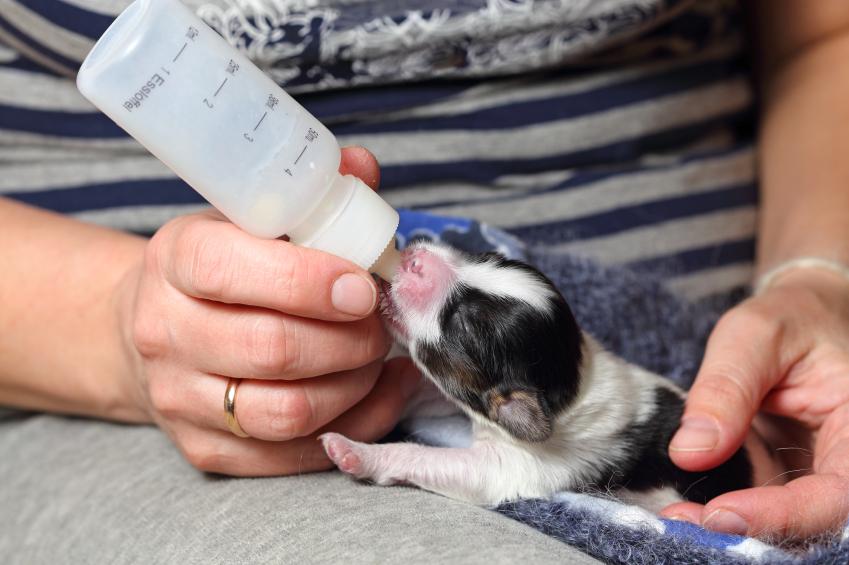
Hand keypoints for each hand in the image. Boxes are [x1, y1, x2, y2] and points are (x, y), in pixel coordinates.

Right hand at [116, 147, 419, 475]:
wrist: (153, 328)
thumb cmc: (222, 268)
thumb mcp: (250, 217)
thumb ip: (310, 194)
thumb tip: (364, 169)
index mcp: (176, 259)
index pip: (233, 272)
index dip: (309, 282)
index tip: (362, 286)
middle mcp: (166, 332)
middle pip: (272, 349)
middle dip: (350, 339)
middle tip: (381, 323)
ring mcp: (179, 398)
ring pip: (285, 412)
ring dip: (354, 386)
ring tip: (376, 356)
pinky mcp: (203, 449)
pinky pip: (290, 456)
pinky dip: (353, 425)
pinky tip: (378, 393)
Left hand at [661, 267, 848, 538]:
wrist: (799, 319)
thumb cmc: (787, 319)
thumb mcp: (753, 336)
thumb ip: (726, 389)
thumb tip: (689, 453)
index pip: (835, 494)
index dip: (781, 514)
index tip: (720, 512)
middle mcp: (847, 460)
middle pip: (813, 520)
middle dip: (750, 529)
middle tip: (683, 521)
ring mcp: (820, 473)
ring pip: (788, 522)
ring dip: (733, 528)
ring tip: (677, 517)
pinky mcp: (791, 476)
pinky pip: (767, 505)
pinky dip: (727, 510)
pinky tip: (686, 508)